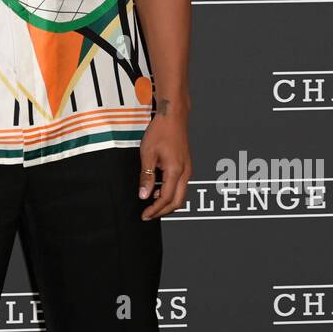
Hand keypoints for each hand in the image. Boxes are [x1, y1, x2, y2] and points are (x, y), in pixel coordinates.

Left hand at [138, 101, 190, 220]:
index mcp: (175, 170)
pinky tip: (158, 189)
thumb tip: (144, 195)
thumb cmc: (160, 131)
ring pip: (181, 194)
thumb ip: (146, 176)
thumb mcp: (147, 154)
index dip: (155, 210)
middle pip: (178, 201)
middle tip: (149, 214)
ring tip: (151, 203)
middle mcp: (185, 172)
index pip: (167, 199)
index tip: (145, 215)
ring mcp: (187, 169)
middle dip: (163, 211)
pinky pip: (181, 185)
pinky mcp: (186, 165)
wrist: (173, 116)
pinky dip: (171, 192)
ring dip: (167, 202)